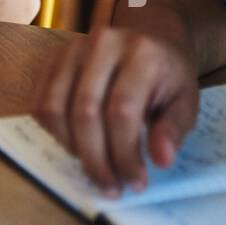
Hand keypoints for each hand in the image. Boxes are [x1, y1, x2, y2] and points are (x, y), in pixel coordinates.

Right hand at [31, 26, 199, 194]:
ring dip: (72, 148)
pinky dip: (53, 132)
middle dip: (96, 159)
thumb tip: (160, 159)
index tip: (135, 183)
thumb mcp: (185, 102)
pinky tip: (76, 145)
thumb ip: (173, 129)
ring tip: (94, 167)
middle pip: (85, 112)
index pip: (122, 111)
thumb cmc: (168, 77)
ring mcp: (73, 48)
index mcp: (141, 54)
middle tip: (111, 187)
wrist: (150, 37)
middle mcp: (103, 44)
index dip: (125, 154)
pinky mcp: (55, 57)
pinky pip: (40, 102)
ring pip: (56, 108)